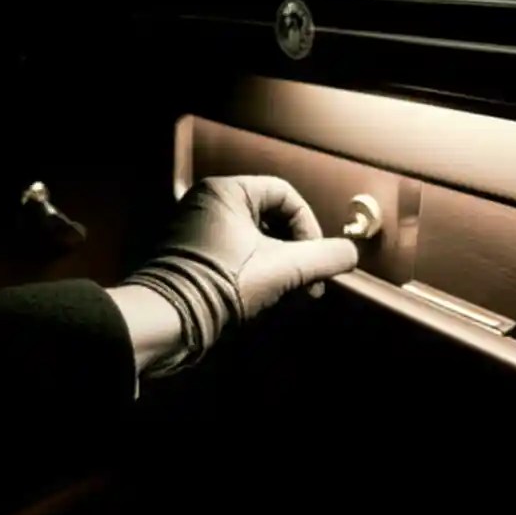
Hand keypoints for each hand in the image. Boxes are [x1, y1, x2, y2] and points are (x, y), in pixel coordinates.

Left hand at [117, 176, 357, 374]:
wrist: (165, 322)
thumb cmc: (216, 286)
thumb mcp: (282, 270)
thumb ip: (324, 258)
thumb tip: (350, 254)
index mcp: (226, 192)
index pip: (286, 195)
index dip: (309, 227)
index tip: (315, 259)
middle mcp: (209, 204)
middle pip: (273, 219)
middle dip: (297, 252)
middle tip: (307, 281)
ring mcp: (198, 231)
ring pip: (256, 241)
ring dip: (280, 267)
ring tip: (288, 294)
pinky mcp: (193, 259)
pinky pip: (237, 257)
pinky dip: (257, 274)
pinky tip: (264, 299)